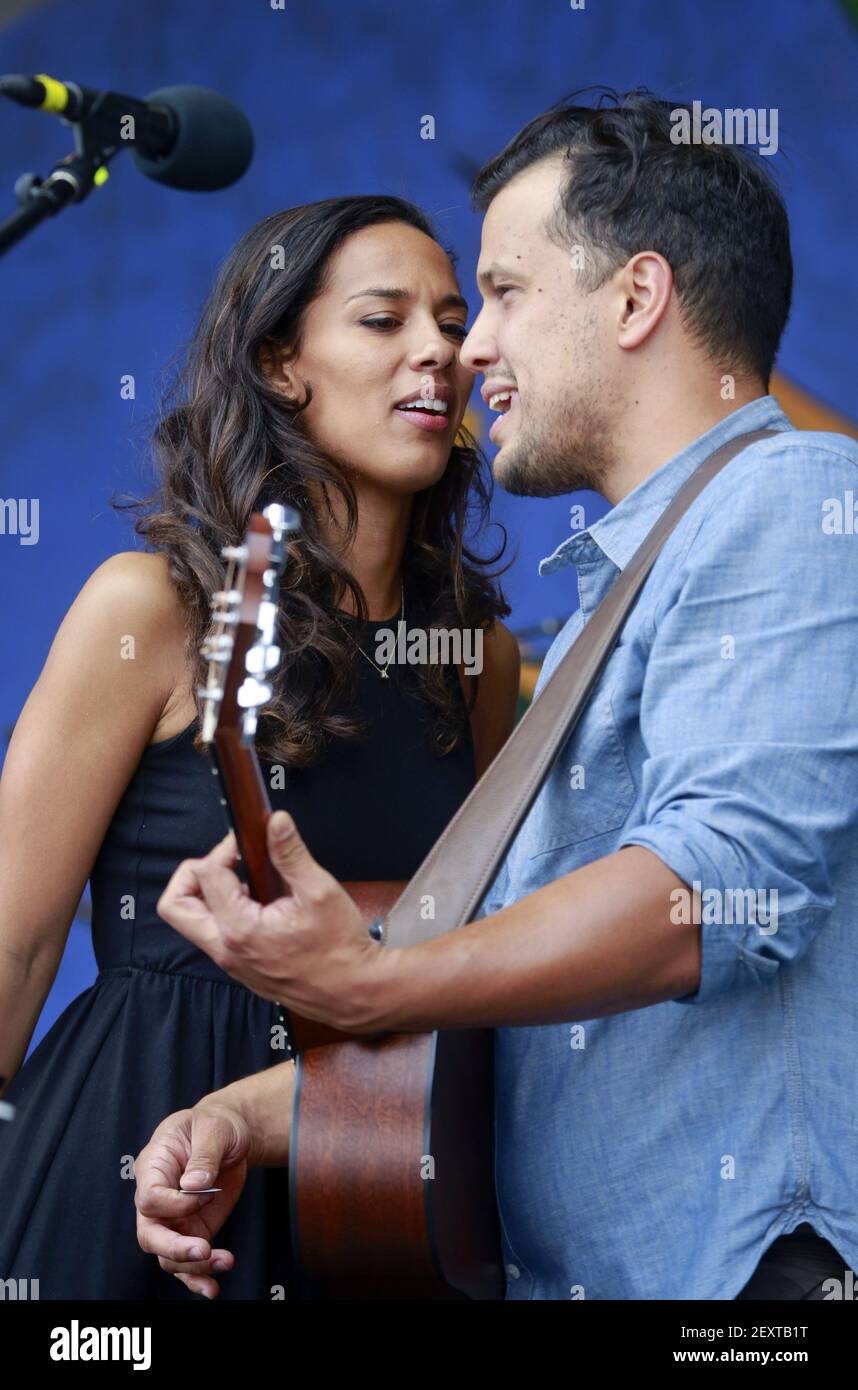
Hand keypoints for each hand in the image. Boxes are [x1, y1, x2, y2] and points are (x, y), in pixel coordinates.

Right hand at [134, 1100, 249, 1298]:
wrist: (232, 1134)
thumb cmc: (216, 1124)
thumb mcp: (214, 1128)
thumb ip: (203, 1155)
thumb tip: (193, 1185)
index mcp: (154, 1167)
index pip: (149, 1198)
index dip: (173, 1205)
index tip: (203, 1195)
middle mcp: (158, 1198)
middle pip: (150, 1234)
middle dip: (174, 1248)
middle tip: (204, 1249)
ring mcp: (174, 1218)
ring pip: (168, 1255)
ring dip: (194, 1266)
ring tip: (225, 1261)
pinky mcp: (193, 1230)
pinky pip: (187, 1261)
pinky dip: (198, 1276)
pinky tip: (213, 1287)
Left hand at [155, 811, 390, 1031]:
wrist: (352, 991)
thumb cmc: (340, 950)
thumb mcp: (320, 891)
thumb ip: (292, 854)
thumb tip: (277, 823)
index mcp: (240, 928)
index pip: (207, 874)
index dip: (225, 850)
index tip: (248, 843)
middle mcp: (226, 949)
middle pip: (175, 907)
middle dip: (191, 875)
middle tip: (223, 863)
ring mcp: (232, 962)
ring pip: (194, 923)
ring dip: (209, 895)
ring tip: (246, 881)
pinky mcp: (242, 968)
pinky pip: (216, 936)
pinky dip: (225, 913)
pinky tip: (260, 903)